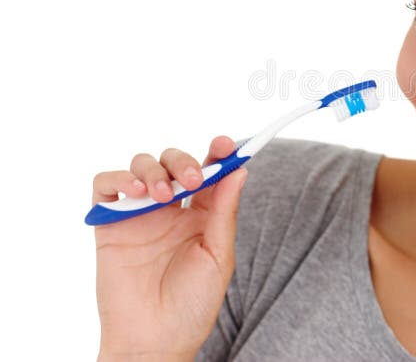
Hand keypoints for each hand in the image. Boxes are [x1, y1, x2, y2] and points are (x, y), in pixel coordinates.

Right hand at [92, 135, 247, 359]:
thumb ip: (224, 212)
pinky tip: (134, 192)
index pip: (208, 172)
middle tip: (192, 180)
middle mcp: (170, 210)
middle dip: (183, 162)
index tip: (225, 144)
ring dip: (153, 171)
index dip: (216, 153)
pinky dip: (117, 178)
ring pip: (141, 166)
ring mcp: (139, 215)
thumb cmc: (191, 305)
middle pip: (173, 162)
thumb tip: (239, 170)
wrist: (155, 341)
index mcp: (201, 215)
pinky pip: (105, 187)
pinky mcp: (109, 225)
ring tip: (162, 196)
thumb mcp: (219, 256)